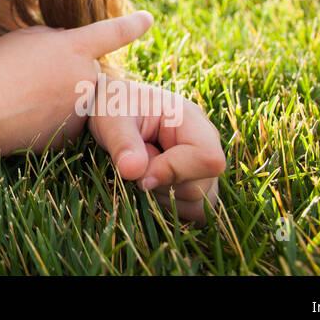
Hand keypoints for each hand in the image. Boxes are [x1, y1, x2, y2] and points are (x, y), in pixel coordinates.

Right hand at [0, 11, 156, 159]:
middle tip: (31, 76)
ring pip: (76, 97)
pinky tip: (25, 115)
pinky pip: (66, 121)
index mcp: (75, 49)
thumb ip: (57, 39)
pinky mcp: (70, 137)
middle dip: (65, 71)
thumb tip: (71, 47)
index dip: (132, 25)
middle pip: (86, 70)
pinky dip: (49, 118)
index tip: (149, 19)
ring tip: (22, 96)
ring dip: (57, 95)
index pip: (112, 33)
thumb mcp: (25, 39)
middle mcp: (86, 79)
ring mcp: (80, 110)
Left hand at [88, 75, 226, 224]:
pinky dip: (166, 206)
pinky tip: (148, 185)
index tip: (141, 170)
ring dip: (161, 197)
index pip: (208, 159)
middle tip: (136, 161)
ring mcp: (202, 167)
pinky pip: (191, 211)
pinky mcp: (194, 184)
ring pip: (196, 204)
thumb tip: (132, 172)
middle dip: (161, 184)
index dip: (174, 171)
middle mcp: (206, 145)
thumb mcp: (113, 119)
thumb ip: (123, 143)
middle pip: (199, 188)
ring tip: (142, 170)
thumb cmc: (114, 107)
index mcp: (192, 120)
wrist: (112, 110)